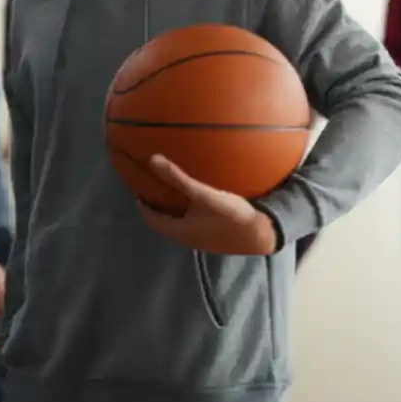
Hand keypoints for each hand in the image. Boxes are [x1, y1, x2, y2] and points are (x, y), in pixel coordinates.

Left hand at [138, 155, 278, 255]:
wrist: (259, 235)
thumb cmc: (229, 215)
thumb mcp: (202, 194)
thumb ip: (177, 178)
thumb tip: (153, 160)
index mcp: (178, 231)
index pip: (151, 219)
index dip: (143, 205)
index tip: (141, 190)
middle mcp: (186, 239)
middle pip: (164, 223)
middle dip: (159, 207)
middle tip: (158, 189)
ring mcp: (201, 242)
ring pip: (180, 226)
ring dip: (175, 212)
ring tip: (176, 194)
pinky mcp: (214, 240)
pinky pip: (193, 226)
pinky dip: (189, 215)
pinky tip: (199, 204)